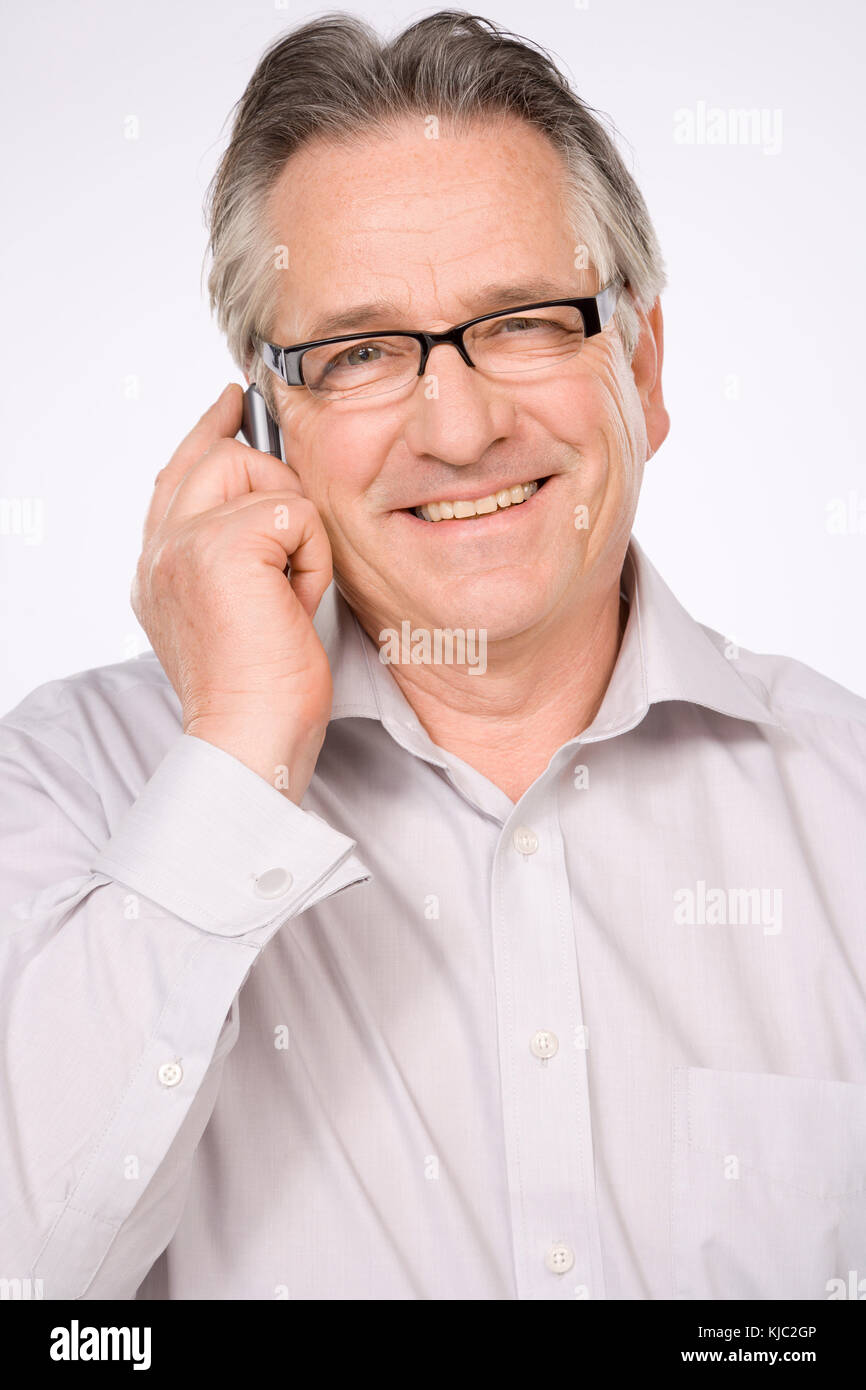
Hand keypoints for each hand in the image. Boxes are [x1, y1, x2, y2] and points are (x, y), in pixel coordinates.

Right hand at [132, 383, 333, 803]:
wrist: (251, 739)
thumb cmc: (261, 693)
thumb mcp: (238, 611)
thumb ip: (232, 555)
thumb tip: (271, 506)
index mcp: (157, 565)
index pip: (178, 473)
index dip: (209, 433)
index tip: (232, 403)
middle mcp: (159, 549)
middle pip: (217, 457)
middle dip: (273, 483)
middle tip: (295, 536)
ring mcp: (183, 543)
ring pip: (258, 473)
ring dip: (297, 529)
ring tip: (292, 589)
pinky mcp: (221, 547)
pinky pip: (295, 511)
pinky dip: (314, 556)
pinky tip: (298, 600)